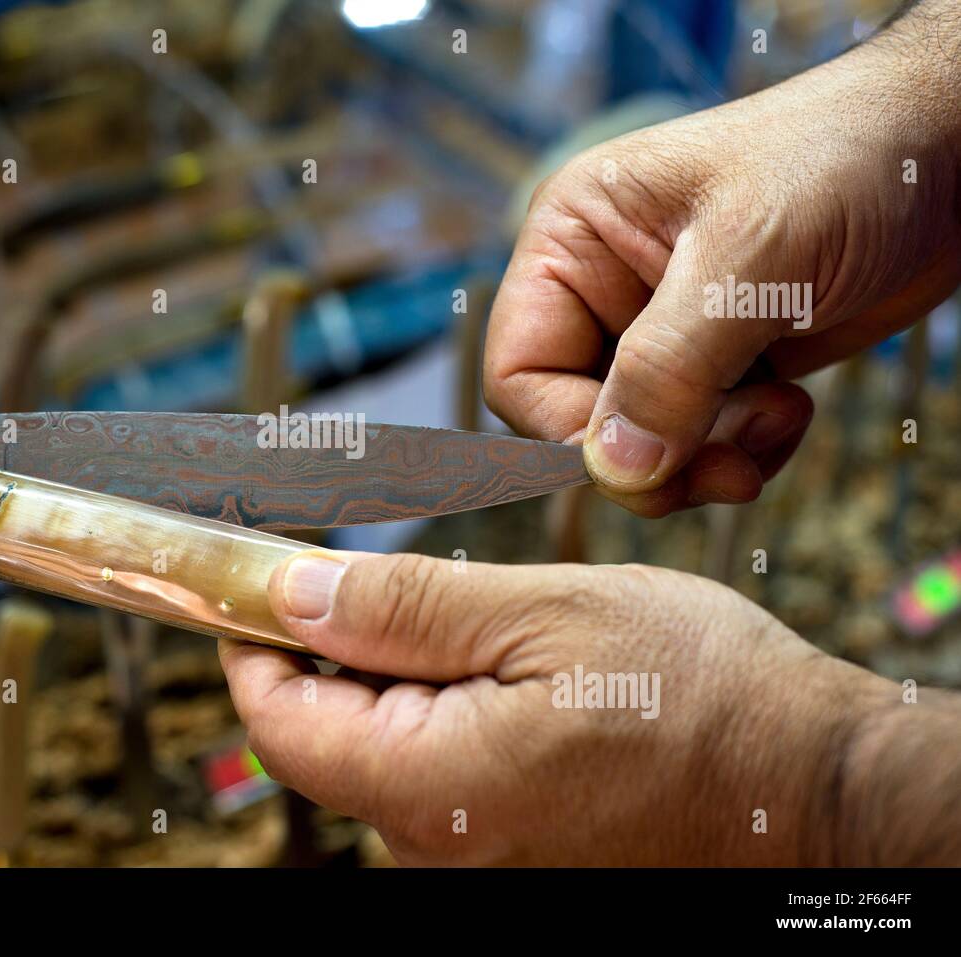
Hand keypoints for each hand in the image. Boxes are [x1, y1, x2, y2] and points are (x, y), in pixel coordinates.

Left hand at [221, 550, 918, 865]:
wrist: (813, 788)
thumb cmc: (698, 699)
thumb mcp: (541, 614)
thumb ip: (402, 608)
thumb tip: (291, 592)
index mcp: (427, 788)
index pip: (278, 721)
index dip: (252, 640)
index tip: (257, 574)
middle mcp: (434, 847)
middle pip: (326, 736)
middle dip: (344, 648)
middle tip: (407, 581)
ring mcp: (472, 859)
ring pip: (384, 750)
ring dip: (406, 676)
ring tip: (496, 629)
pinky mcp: (507, 853)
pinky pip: (439, 777)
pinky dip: (448, 712)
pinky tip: (515, 677)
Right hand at [483, 4, 960, 515]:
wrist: (946, 153)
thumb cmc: (840, 161)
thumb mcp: (748, 258)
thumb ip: (670, 367)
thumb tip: (613, 471)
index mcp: (572, 242)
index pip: (519, 374)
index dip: (571, 432)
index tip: (653, 457)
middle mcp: (601, 291)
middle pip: (577, 423)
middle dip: (657, 455)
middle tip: (734, 461)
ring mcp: (659, 333)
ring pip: (640, 448)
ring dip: (708, 458)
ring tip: (779, 414)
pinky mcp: (715, 366)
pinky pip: (696, 447)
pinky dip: (740, 453)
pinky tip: (790, 410)